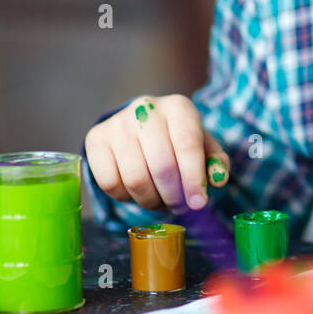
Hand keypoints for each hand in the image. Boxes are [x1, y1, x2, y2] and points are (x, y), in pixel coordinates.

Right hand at [84, 95, 229, 212]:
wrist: (140, 127)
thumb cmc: (178, 140)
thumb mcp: (203, 147)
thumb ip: (215, 162)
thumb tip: (217, 181)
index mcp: (178, 107)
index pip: (187, 145)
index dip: (194, 179)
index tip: (198, 203)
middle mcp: (145, 109)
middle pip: (161, 165)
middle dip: (173, 195)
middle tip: (178, 206)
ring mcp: (117, 123)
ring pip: (135, 178)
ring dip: (151, 200)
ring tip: (160, 200)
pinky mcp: (95, 139)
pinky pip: (110, 182)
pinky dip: (125, 197)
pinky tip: (136, 191)